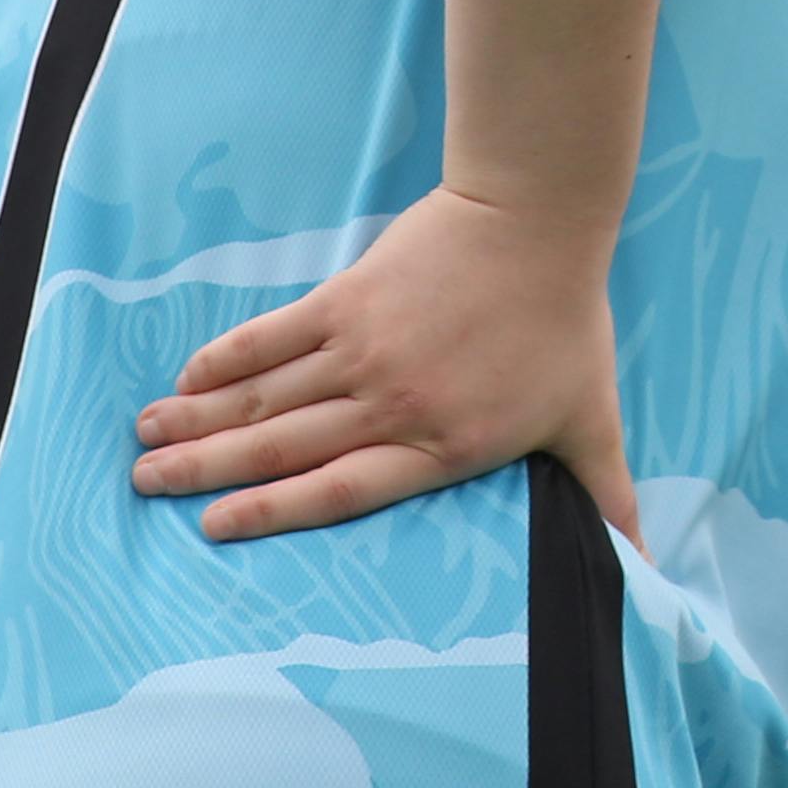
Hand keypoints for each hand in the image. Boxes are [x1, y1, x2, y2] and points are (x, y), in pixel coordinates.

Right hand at [132, 185, 636, 542]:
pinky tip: (186, 378)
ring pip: (264, 397)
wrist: (537, 221)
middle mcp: (389, 404)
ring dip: (199, 420)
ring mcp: (361, 348)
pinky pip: (272, 335)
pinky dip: (225, 359)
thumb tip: (643, 566)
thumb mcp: (592, 420)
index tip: (213, 528)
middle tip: (144, 486)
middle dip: (207, 472)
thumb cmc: (564, 324)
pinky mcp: (347, 296)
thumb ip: (607, 497)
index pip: (338, 492)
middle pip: (281, 449)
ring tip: (144, 439)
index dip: (271, 514)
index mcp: (439, 445)